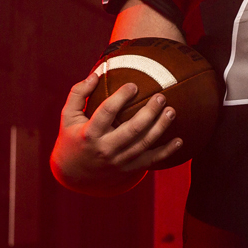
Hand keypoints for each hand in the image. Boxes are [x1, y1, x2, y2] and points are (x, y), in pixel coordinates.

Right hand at [50, 74, 182, 192]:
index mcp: (89, 133)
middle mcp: (105, 149)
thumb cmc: (72, 137)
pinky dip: (166, 152)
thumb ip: (79, 93)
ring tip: (171, 111)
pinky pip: (151, 161)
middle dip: (149, 112)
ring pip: (144, 144)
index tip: (134, 85)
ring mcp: (118, 161)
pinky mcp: (128, 169)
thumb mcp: (68, 115)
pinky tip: (179, 141)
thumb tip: (96, 73)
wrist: (74, 174)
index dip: (121, 97)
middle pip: (132, 129)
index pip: (107, 112)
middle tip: (161, 96)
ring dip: (161, 127)